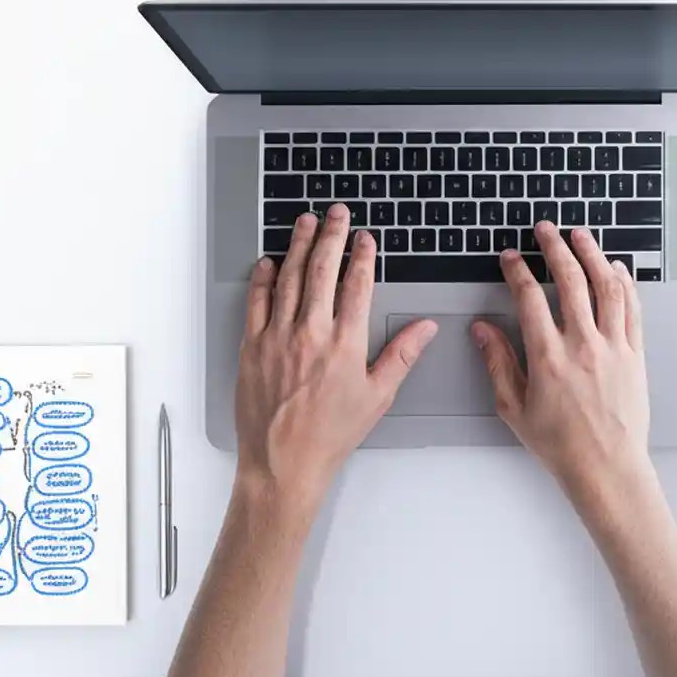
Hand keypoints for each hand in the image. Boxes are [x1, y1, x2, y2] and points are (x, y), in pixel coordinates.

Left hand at [236, 204, 437, 502]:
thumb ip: (401, 355)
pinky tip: (270, 262)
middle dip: (331, 235)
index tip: (365, 239)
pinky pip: (257, 301)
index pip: (357, 285)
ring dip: (299, 246)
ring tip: (305, 223)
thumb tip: (425, 327)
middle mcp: (311, 334)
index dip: (362, 256)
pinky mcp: (252, 347)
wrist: (284, 462)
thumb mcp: (377, 397)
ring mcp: (277, 337)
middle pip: (323, 270)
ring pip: (290, 278)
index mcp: (345, 344)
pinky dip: (264, 278)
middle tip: (336, 214)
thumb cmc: (330, 435)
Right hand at [472, 221, 649, 495]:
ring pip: (606, 287)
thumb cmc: (560, 445)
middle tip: (545, 230)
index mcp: (547, 358)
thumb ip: (498, 363)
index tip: (510, 257)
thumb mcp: (514, 408)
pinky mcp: (635, 355)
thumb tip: (482, 330)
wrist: (607, 468)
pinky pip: (632, 308)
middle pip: (569, 280)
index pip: (529, 298)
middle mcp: (582, 346)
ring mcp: (613, 348)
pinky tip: (615, 269)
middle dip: (555, 247)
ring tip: (581, 235)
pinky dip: (624, 283)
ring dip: (592, 254)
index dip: (517, 271)